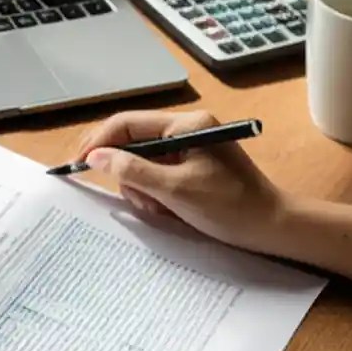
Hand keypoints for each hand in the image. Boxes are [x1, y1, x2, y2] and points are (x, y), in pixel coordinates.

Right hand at [76, 110, 287, 251]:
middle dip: (127, 173)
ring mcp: (190, 148)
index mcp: (186, 125)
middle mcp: (187, 129)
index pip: (128, 123)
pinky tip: (171, 210)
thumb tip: (95, 157)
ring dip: (143, 189)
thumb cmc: (230, 207)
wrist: (273, 227)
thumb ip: (132, 170)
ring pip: (142, 163)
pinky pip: (157, 175)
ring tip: (162, 209)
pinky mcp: (192, 166)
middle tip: (135, 198)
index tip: (78, 165)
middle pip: (133, 142)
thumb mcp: (175, 190)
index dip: (99, 142)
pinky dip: (156, 194)